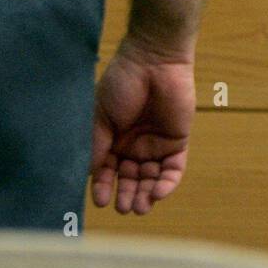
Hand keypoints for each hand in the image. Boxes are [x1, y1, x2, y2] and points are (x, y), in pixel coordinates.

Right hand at [90, 37, 194, 213]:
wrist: (153, 60)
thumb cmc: (122, 83)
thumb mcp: (101, 116)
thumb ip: (98, 146)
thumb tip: (90, 175)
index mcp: (112, 140)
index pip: (107, 172)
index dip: (104, 187)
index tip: (100, 201)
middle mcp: (133, 146)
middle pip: (130, 180)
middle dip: (126, 195)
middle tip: (123, 207)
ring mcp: (156, 145)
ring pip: (150, 179)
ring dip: (145, 195)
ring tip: (139, 207)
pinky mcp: (177, 142)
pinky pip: (173, 169)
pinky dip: (167, 184)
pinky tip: (157, 193)